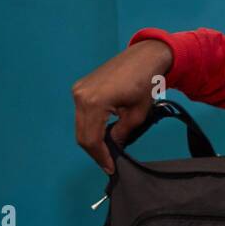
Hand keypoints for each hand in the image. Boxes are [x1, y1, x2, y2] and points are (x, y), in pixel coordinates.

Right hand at [72, 39, 173, 173]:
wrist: (144, 57)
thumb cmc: (145, 81)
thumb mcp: (137, 114)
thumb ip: (121, 134)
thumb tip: (112, 147)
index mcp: (93, 102)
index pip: (91, 139)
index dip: (100, 157)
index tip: (110, 168)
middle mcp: (80, 96)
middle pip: (82, 134)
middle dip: (95, 151)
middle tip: (108, 163)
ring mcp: (79, 90)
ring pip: (80, 125)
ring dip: (93, 140)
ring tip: (108, 151)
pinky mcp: (81, 87)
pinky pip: (82, 114)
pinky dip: (91, 126)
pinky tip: (104, 134)